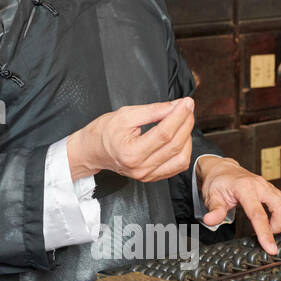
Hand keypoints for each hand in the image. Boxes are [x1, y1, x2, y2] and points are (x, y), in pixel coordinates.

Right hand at [69, 97, 194, 182]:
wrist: (93, 150)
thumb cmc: (104, 132)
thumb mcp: (125, 114)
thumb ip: (153, 111)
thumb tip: (176, 106)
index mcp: (131, 152)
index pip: (164, 133)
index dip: (179, 116)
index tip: (187, 103)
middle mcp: (140, 168)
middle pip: (175, 145)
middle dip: (185, 123)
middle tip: (187, 107)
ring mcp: (147, 175)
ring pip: (181, 158)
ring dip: (187, 137)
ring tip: (183, 121)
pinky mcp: (152, 177)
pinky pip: (177, 166)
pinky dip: (183, 150)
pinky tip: (180, 137)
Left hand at [196, 156, 280, 254]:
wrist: (224, 170)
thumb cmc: (218, 183)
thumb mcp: (211, 196)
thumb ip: (214, 210)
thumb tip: (210, 221)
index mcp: (244, 188)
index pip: (258, 214)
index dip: (265, 233)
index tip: (271, 249)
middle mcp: (261, 186)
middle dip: (278, 227)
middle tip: (265, 235)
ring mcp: (271, 187)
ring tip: (271, 228)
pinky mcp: (277, 191)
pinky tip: (278, 222)